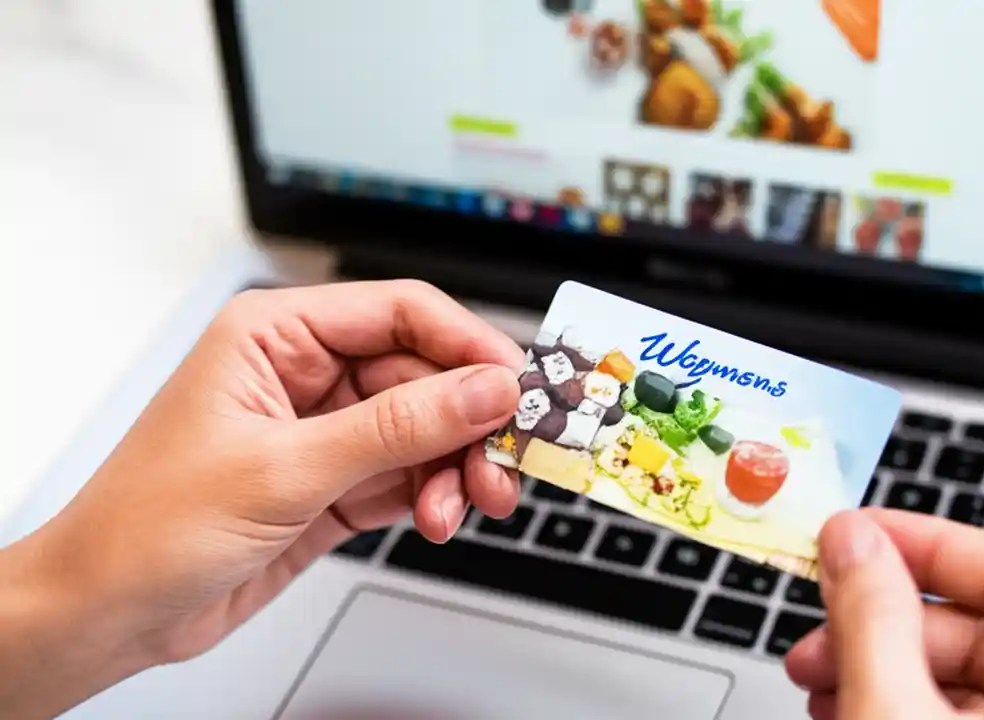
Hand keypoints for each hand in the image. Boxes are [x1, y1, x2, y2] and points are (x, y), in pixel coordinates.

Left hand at [0, 280, 524, 718]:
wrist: (108, 613)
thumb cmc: (149, 524)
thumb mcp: (286, 467)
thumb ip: (397, 426)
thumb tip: (484, 390)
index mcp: (276, 334)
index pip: (401, 312)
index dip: (468, 344)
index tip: (517, 384)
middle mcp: (305, 374)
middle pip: (426, 375)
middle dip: (469, 422)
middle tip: (503, 461)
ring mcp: (324, 431)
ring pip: (426, 429)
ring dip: (456, 467)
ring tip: (464, 504)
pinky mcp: (336, 483)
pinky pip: (410, 474)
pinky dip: (433, 496)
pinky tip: (435, 517)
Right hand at [785, 509, 983, 718]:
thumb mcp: (894, 715)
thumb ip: (871, 619)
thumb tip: (850, 539)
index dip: (925, 541)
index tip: (853, 536)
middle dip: (882, 621)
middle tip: (817, 629)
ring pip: (970, 679)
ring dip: (882, 667)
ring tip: (821, 684)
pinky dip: (907, 708)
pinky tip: (850, 713)